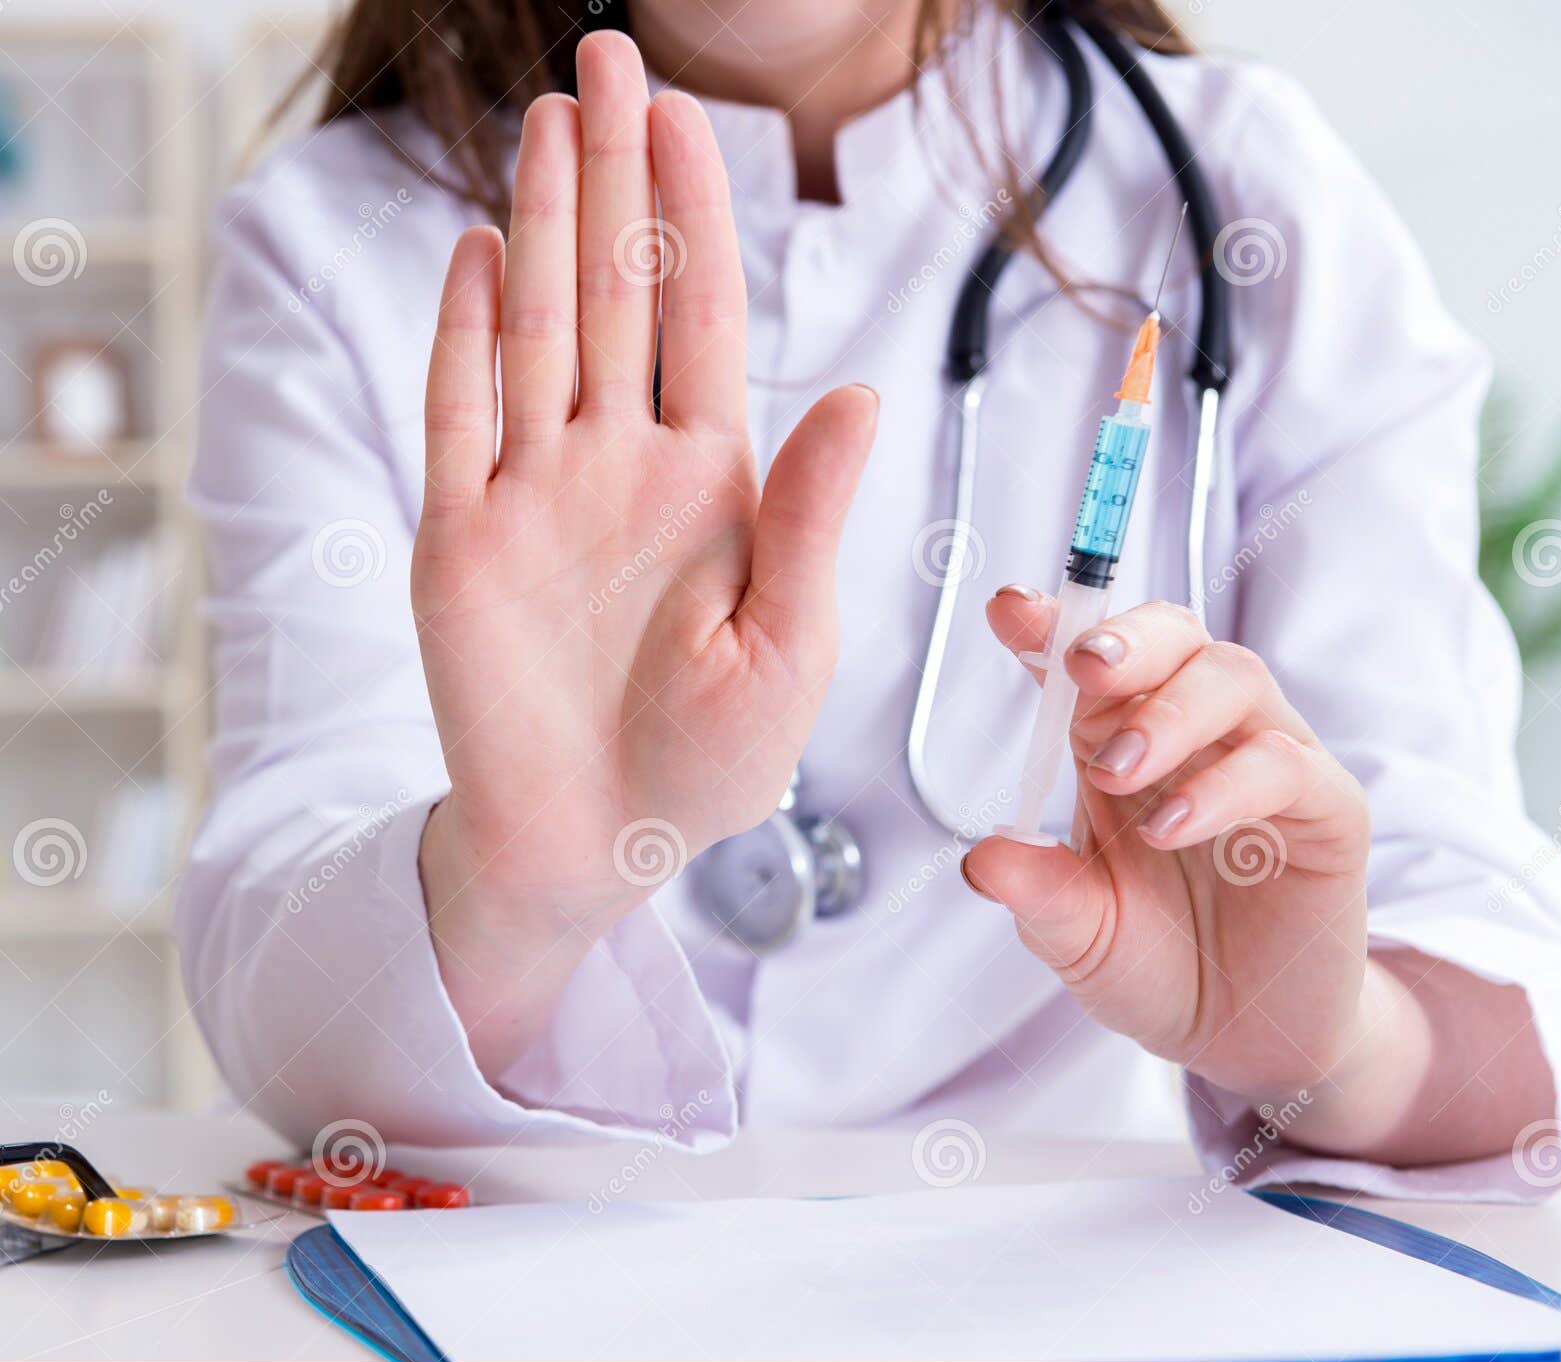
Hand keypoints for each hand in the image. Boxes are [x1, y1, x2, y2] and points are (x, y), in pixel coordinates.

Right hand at [413, 33, 876, 1068]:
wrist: (599, 842)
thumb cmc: (710, 763)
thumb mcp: (789, 644)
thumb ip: (814, 517)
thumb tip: (859, 390)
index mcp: (712, 485)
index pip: (701, 320)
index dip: (692, 214)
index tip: (682, 114)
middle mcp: (621, 467)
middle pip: (616, 295)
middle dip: (613, 178)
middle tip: (605, 57)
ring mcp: (535, 495)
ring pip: (538, 330)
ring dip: (543, 226)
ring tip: (548, 124)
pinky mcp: (460, 540)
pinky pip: (461, 416)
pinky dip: (467, 335)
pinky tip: (482, 252)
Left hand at [963, 597, 1371, 1100]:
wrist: (1245, 1039)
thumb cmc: (1160, 964)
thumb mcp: (1078, 934)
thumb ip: (1038, 893)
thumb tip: (981, 859)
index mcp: (1119, 740)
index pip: (1093, 661)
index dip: (1052, 625)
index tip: (1009, 611)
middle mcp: (1195, 735)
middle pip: (1176, 637)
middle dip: (1126, 639)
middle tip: (1082, 668)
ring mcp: (1266, 763)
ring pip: (1234, 678)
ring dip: (1169, 713)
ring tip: (1116, 773)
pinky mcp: (1327, 812)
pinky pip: (1286, 767)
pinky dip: (1225, 787)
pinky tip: (1173, 826)